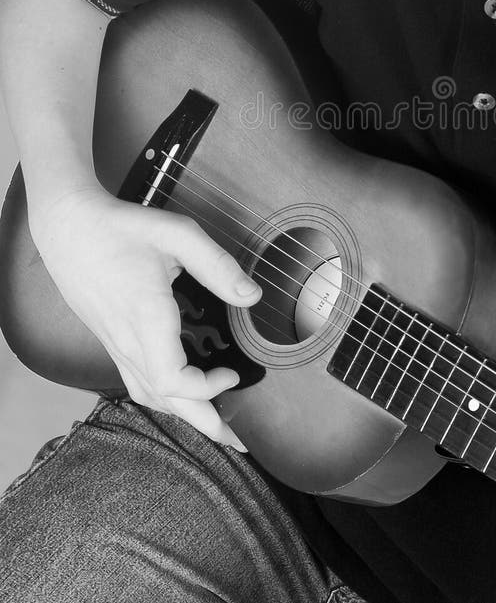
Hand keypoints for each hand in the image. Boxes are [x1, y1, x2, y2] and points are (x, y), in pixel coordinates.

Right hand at [29, 185, 261, 450]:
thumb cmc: (122, 227)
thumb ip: (217, 264)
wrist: (69, 226)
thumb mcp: (177, 234)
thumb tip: (252, 296)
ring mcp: (114, 341)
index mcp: (146, 317)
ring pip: (146, 393)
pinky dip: (162, 397)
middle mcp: (127, 338)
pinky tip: (178, 396)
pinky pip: (135, 380)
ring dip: (182, 414)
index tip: (234, 373)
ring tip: (214, 424)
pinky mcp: (109, 338)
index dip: (205, 389)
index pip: (172, 379)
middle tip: (238, 442)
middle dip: (202, 423)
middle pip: (162, 399)